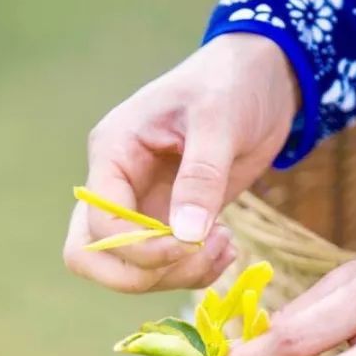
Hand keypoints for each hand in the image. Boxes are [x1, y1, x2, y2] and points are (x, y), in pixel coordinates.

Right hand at [63, 33, 298, 292]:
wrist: (261, 79)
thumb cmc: (231, 84)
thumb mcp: (218, 122)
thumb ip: (200, 178)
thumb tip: (185, 235)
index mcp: (113, 153)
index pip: (99, 224)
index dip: (139, 248)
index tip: (190, 242)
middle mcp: (118, 184)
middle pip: (93, 256)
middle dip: (145, 273)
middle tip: (197, 255)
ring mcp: (141, 205)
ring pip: (130, 269)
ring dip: (176, 275)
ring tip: (224, 246)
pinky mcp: (170, 220)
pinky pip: (165, 265)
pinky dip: (193, 271)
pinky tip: (226, 247)